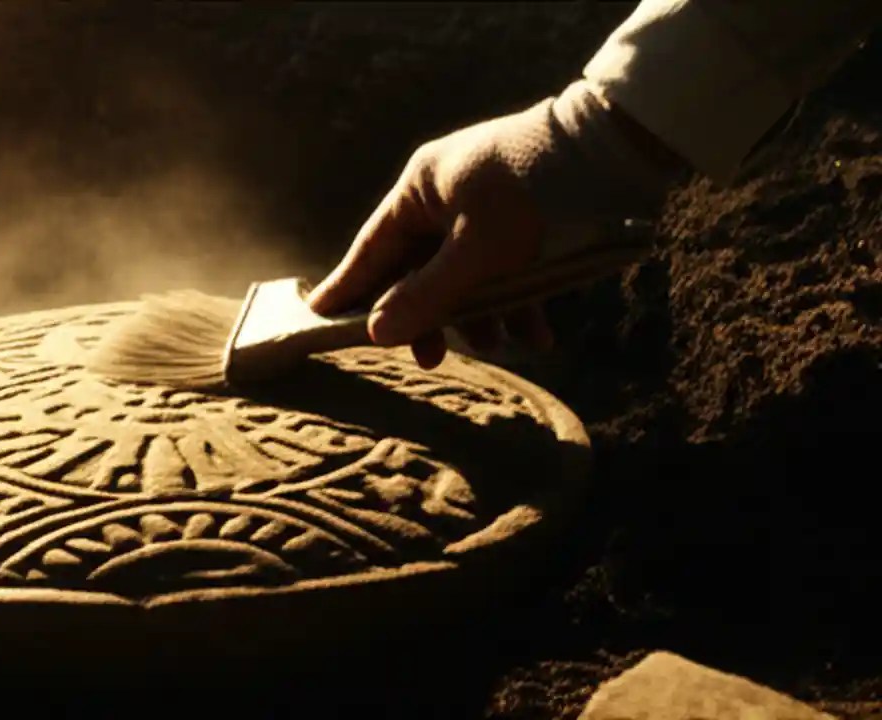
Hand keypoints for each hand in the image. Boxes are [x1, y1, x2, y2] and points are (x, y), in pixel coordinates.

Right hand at [307, 82, 683, 369]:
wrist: (619, 152)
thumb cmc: (536, 195)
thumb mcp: (478, 252)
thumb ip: (426, 295)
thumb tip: (375, 332)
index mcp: (421, 188)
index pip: (371, 247)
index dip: (348, 287)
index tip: (319, 317)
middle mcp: (446, 195)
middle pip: (418, 268)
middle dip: (430, 315)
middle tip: (428, 357)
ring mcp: (485, 208)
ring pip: (465, 274)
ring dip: (481, 313)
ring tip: (500, 342)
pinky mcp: (525, 221)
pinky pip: (505, 270)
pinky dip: (518, 303)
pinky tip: (539, 336)